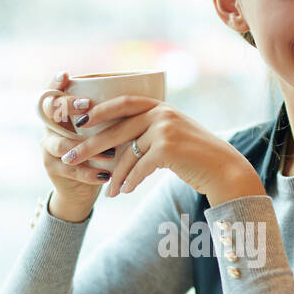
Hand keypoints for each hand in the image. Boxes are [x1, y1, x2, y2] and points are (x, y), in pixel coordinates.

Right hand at [37, 72, 112, 220]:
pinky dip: (90, 173)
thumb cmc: (97, 154)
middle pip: (49, 111)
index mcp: (62, 115)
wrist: (81, 189)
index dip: (56, 84)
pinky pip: (70, 168)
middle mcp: (50, 128)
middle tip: (86, 105)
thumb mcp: (101, 133)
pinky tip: (106, 175)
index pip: (53, 93)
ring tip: (110, 154)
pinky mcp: (53, 168)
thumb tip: (137, 97)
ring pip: (60, 144)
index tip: (66, 75)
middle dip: (67, 106)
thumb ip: (108, 118)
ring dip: (86, 147)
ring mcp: (48, 148)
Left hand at [59, 95, 264, 204]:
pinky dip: (130, 181)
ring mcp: (165, 129)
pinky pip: (139, 167)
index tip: (78, 122)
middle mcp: (161, 113)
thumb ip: (148, 130)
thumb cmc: (195, 157)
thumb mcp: (172, 135)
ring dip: (114, 175)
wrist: (224, 169)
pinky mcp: (168, 149)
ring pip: (128, 153)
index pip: (122, 102)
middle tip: (69, 156)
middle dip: (90, 145)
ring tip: (107, 191)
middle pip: (116, 129)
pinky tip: (123, 192)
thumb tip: (115, 140)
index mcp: (160, 105)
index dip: (98, 110)